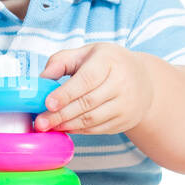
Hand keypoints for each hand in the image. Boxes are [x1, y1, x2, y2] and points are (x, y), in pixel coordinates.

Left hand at [34, 44, 154, 133]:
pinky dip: (78, 130)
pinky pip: (97, 129)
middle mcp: (122, 82)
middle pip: (87, 102)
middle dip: (60, 114)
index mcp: (110, 60)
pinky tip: (64, 127)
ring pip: (92, 119)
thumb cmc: (108, 64)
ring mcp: (126, 104)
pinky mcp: (125, 121)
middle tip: (40, 122)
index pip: (87, 79)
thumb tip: (41, 79)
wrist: (144, 81)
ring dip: (67, 125)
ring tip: (48, 126)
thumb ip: (61, 61)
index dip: (67, 92)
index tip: (48, 103)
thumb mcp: (87, 53)